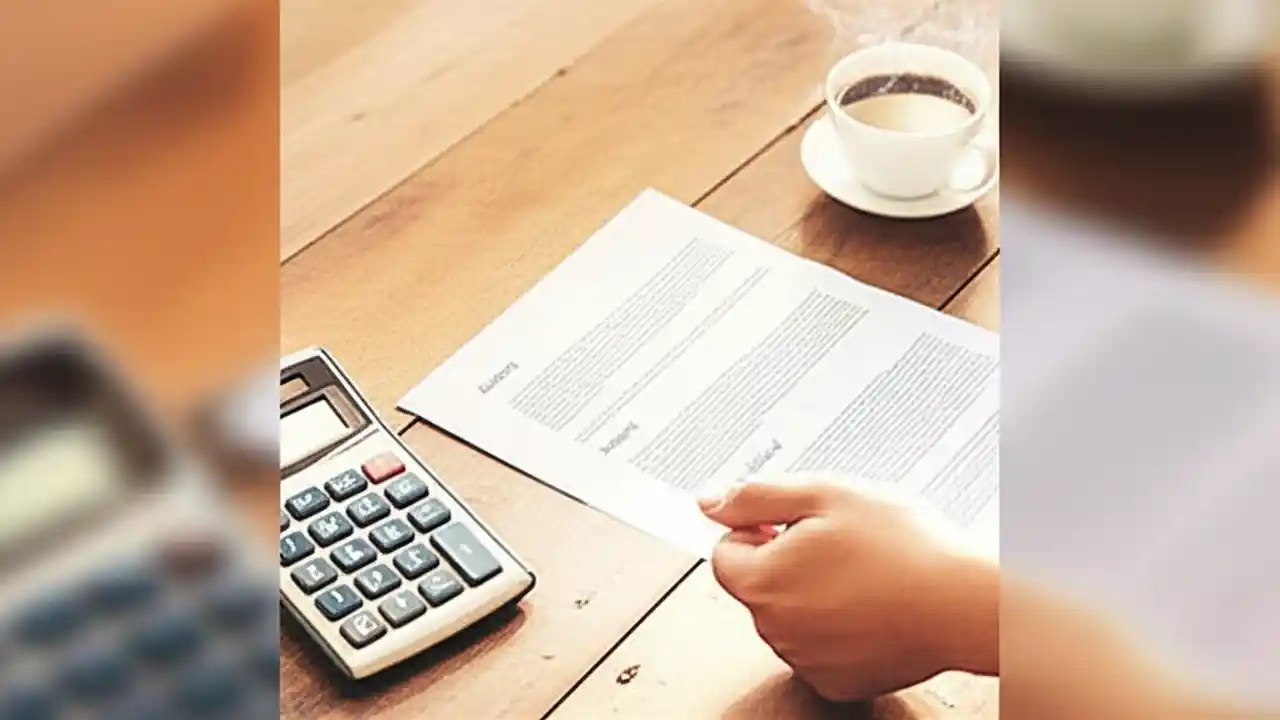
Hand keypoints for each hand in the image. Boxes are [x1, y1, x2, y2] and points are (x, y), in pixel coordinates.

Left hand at [699, 475, 997, 701]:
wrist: (964, 603)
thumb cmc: (904, 546)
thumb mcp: (825, 493)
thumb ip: (757, 495)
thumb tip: (710, 501)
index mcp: (762, 581)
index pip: (724, 553)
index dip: (758, 530)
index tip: (794, 524)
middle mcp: (775, 629)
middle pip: (759, 586)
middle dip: (787, 561)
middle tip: (839, 543)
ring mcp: (805, 661)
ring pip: (790, 617)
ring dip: (813, 594)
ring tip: (864, 574)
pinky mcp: (837, 682)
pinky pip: (820, 648)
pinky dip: (838, 629)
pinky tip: (871, 607)